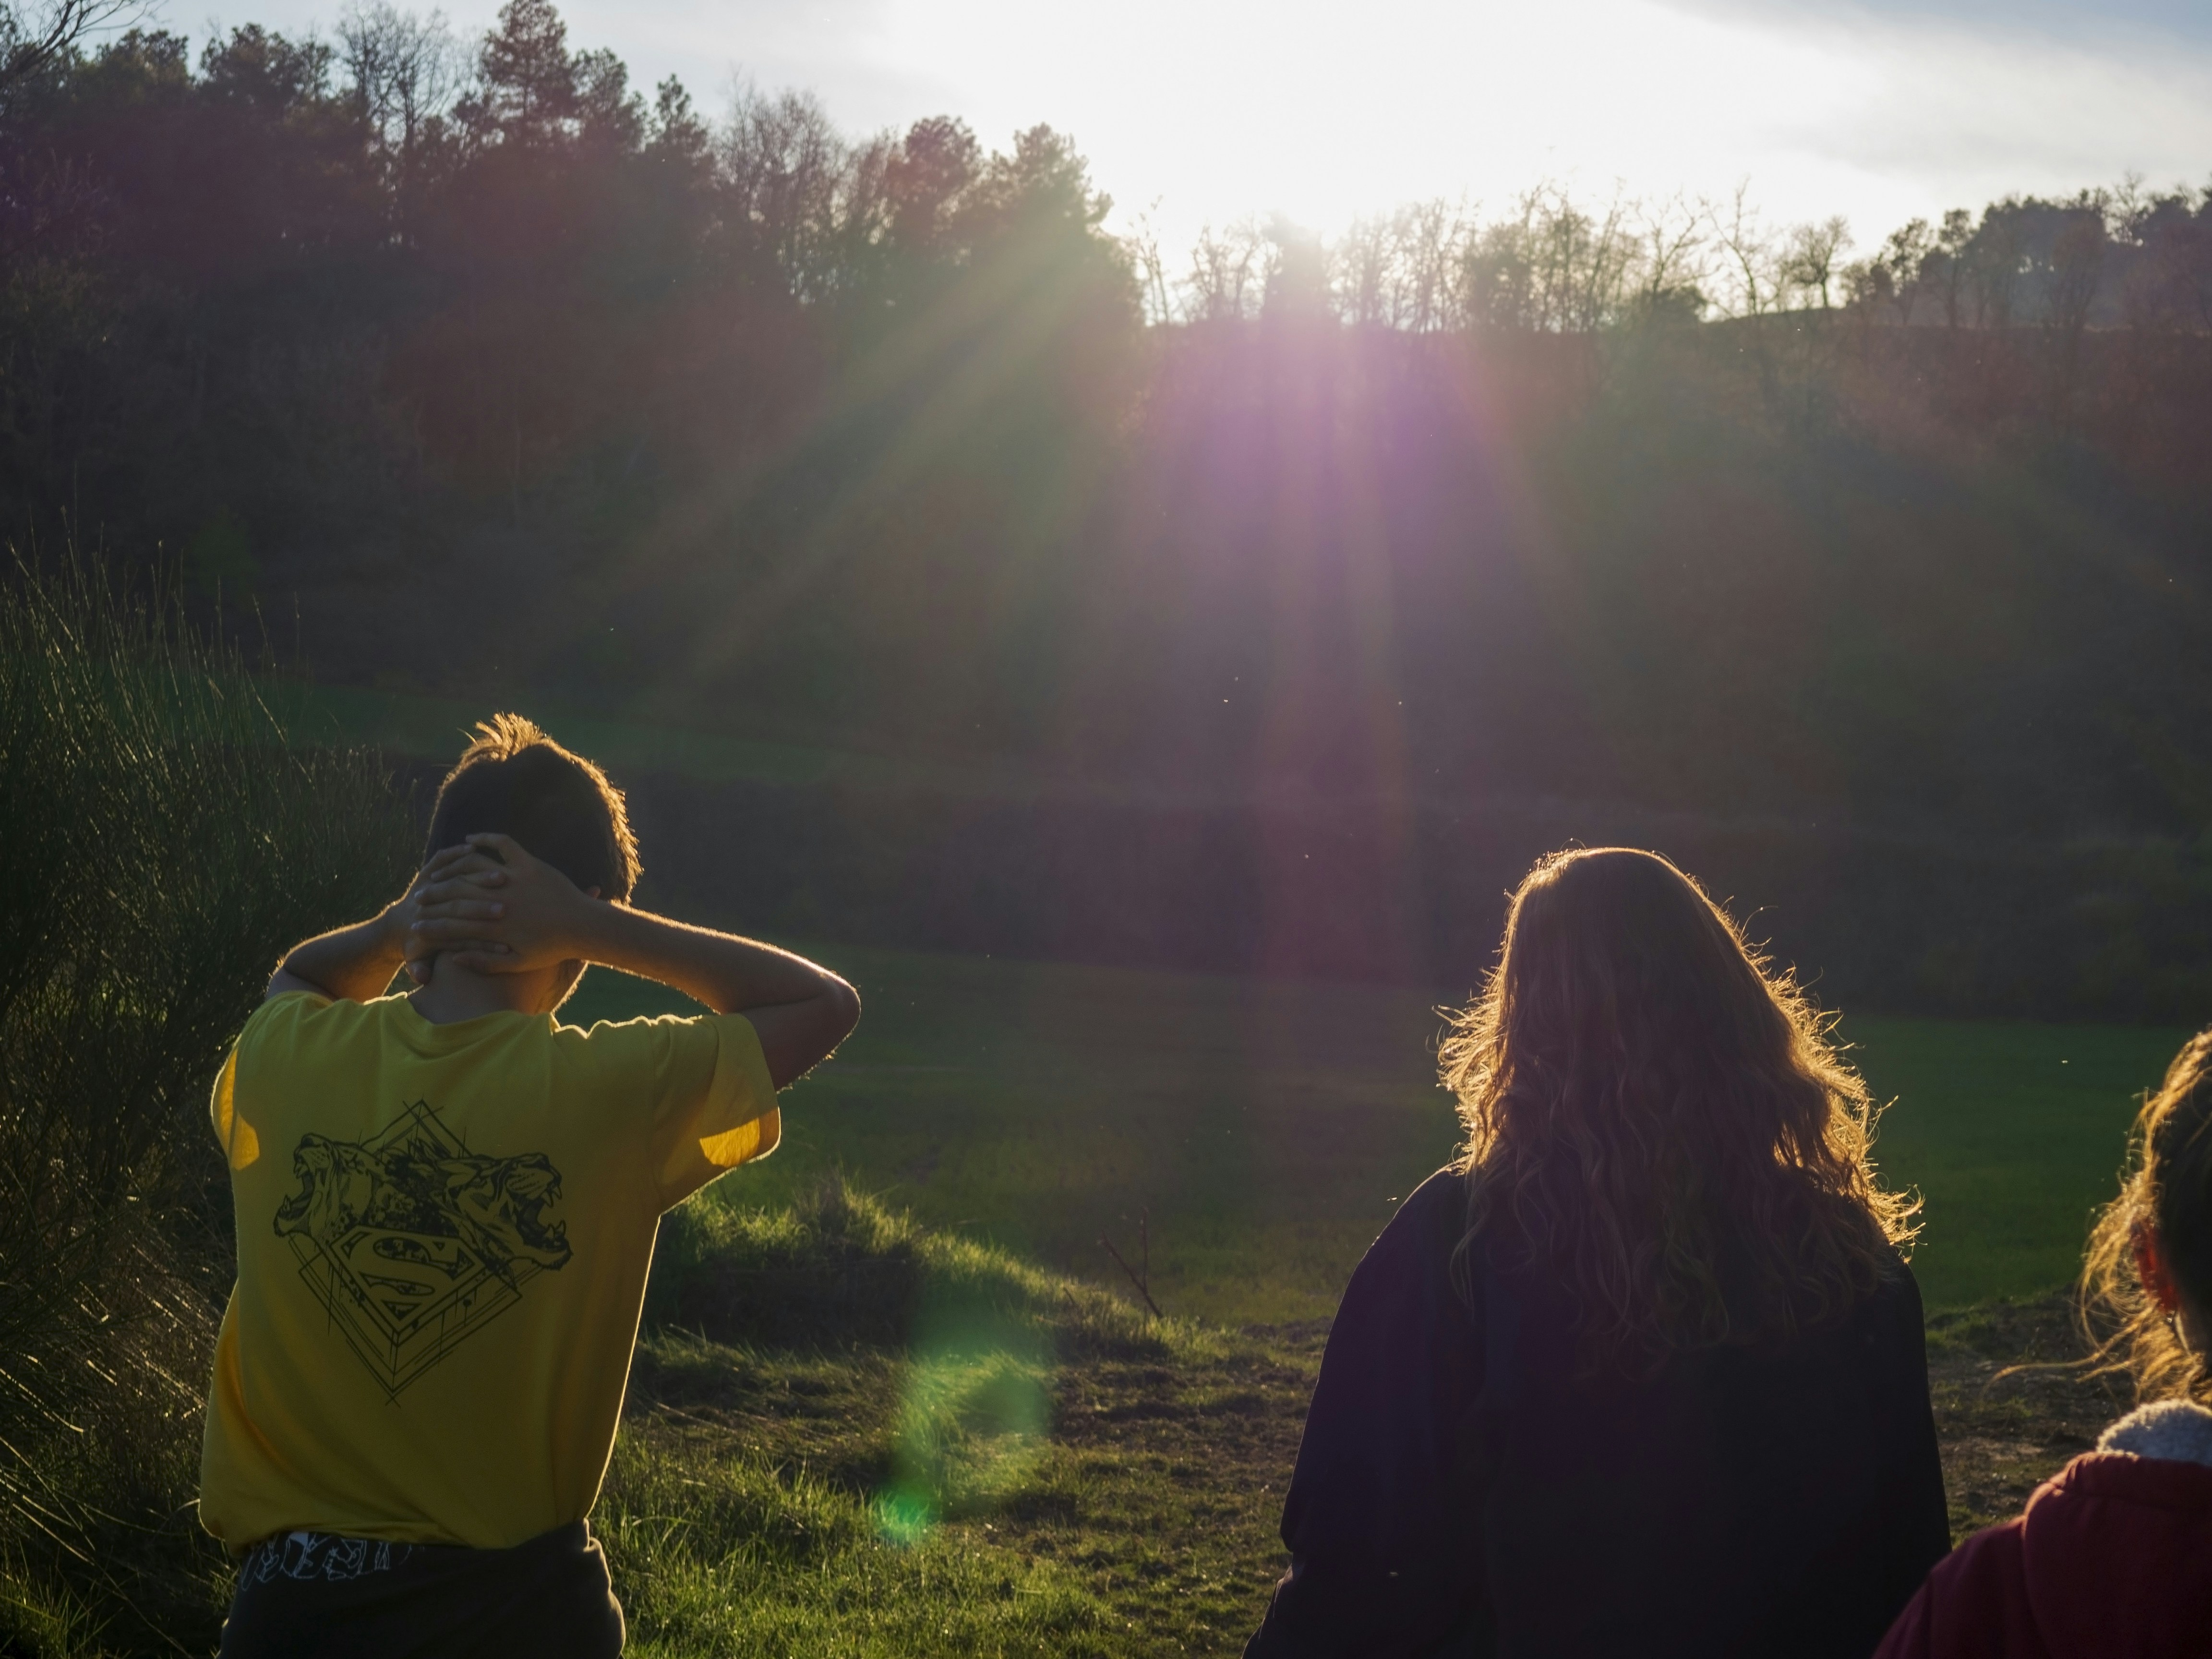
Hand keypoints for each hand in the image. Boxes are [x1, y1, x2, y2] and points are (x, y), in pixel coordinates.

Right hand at [408, 833, 603, 975]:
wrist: (586, 927)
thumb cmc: (553, 949)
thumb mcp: (518, 963)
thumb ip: (485, 962)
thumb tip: (455, 956)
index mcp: (495, 926)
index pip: (453, 924)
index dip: (431, 925)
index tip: (415, 925)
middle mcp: (501, 898)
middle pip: (457, 891)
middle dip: (434, 895)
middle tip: (419, 896)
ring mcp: (515, 878)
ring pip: (473, 866)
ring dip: (452, 868)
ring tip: (438, 873)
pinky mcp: (529, 864)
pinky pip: (502, 844)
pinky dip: (484, 840)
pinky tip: (469, 841)